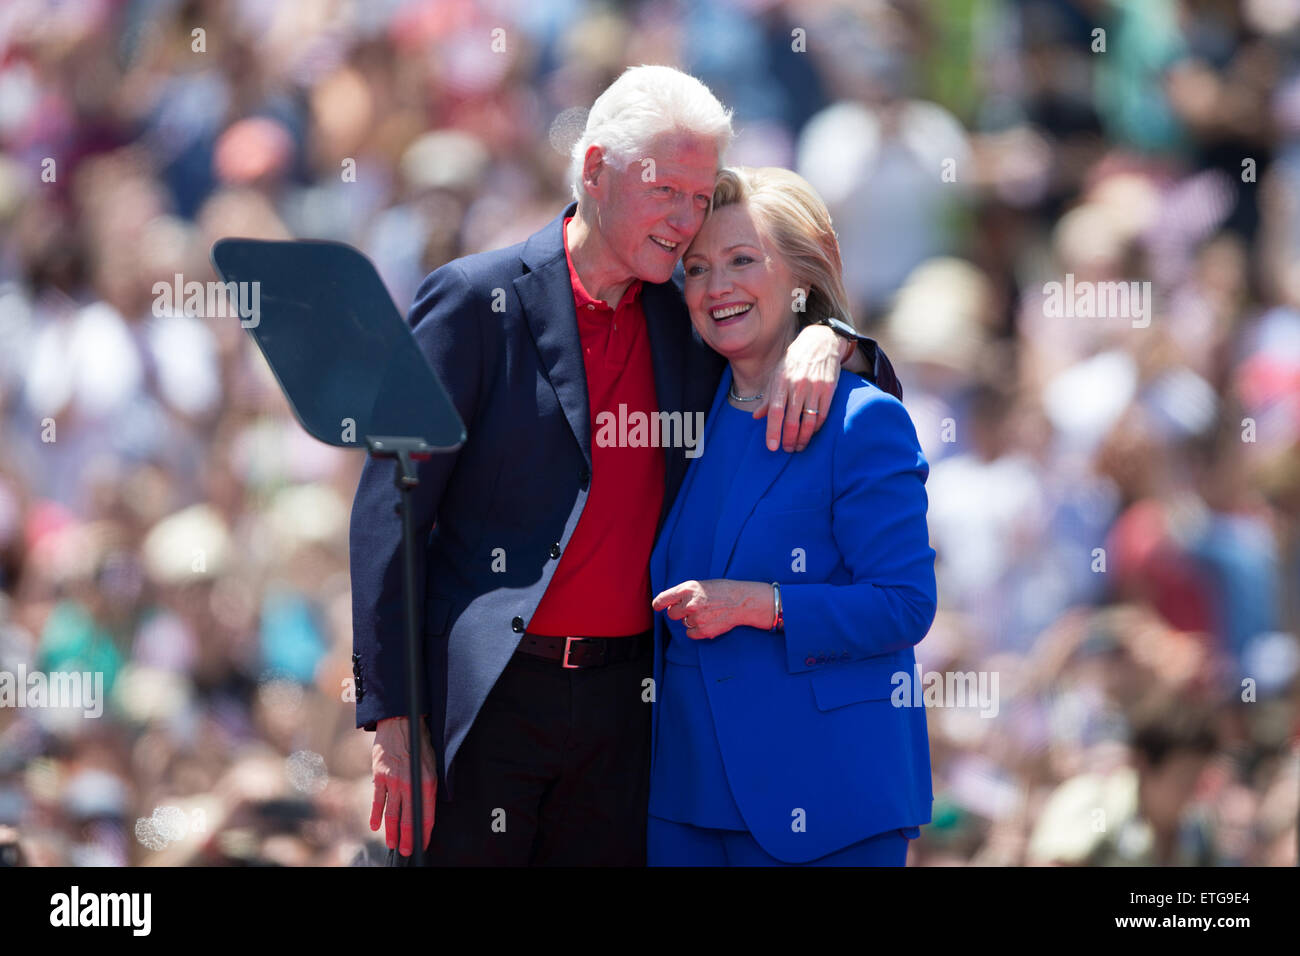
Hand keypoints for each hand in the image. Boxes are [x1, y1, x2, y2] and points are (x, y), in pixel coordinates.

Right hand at [370, 715, 436, 856]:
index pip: (426, 814)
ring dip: (392, 832)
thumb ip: (429, 785)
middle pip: (408, 818)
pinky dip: (375, 816)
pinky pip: (377, 801)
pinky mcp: (379, 776)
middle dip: (408, 838)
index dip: (424, 833)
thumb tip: (426, 807)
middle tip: (407, 851)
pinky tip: (374, 827)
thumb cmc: (420, 743)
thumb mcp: (432, 764)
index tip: (422, 844)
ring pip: (392, 813)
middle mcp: (410, 784)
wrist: (401, 723)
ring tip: (393, 844)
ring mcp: (393, 781)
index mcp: (426, 781)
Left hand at [652, 579, 772, 639]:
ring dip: (691, 620)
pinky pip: (691, 634)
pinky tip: (709, 622)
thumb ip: (684, 593)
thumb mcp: (701, 585)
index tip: (657, 607)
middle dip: (679, 613)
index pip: (664, 598)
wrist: (741, 601)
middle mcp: (690, 604)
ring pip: (684, 624)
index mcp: (687, 589)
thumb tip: (670, 604)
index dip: (658, 604)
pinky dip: (697, 630)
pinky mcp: (703, 631)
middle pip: (672, 614)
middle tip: (692, 609)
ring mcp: (696, 618)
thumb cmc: (722, 590)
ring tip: (707, 613)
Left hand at [754, 323, 840, 452]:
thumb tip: (756, 416)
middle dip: (789, 439)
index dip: (773, 431)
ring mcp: (814, 388)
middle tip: (787, 449)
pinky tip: (811, 433)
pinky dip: (816, 428)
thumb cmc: (794, 362)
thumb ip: (768, 397)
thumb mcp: (777, 375)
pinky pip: (822, 415)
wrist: (820, 342)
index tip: (772, 447)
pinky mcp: (829, 390)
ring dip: (803, 438)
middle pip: (792, 420)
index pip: (775, 411)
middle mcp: (797, 385)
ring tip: (798, 446)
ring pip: (808, 421)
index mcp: (781, 381)